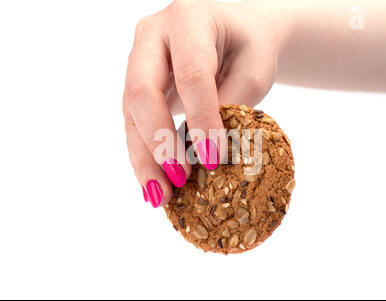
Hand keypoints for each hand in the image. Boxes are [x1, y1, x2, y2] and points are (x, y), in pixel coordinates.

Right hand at [123, 0, 280, 207]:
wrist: (232, 33)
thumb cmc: (247, 47)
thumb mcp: (254, 68)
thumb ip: (231, 103)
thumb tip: (206, 152)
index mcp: (189, 18)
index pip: (192, 73)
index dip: (202, 119)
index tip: (215, 160)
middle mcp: (153, 36)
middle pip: (143, 91)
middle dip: (159, 141)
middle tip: (180, 179)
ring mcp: (139, 61)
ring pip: (131, 113)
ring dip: (145, 158)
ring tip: (161, 196)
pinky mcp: (138, 86)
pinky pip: (134, 123)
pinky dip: (144, 155)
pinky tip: (154, 184)